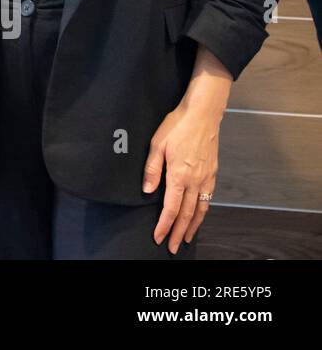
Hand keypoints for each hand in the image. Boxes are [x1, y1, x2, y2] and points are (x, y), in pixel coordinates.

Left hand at [144, 95, 224, 253]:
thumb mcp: (157, 144)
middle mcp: (196, 181)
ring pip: (200, 210)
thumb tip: (147, 191)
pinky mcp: (213, 173)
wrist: (203, 114)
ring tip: (186, 238)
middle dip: (179, 232)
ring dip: (193, 226)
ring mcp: (207, 178)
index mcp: (180, 175)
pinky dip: (203, 212)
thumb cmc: (178, 126)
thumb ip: (152, 169)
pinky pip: (208, 199)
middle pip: (187, 214)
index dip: (164, 225)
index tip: (158, 237)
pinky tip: (198, 215)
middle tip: (172, 247)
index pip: (171, 208)